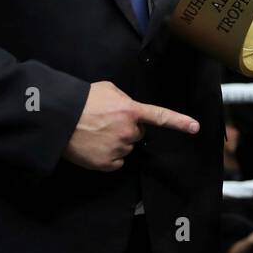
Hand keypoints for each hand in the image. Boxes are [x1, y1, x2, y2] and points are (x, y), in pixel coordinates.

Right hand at [64, 81, 198, 171]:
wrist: (57, 118)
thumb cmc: (81, 100)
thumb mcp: (108, 89)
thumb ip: (125, 98)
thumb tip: (129, 108)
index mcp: (131, 110)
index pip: (160, 116)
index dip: (179, 122)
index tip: (195, 128)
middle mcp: (129, 131)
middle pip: (138, 133)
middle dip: (127, 128)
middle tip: (105, 122)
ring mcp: (118, 148)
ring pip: (126, 147)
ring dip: (116, 141)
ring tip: (95, 132)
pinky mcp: (107, 163)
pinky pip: (116, 161)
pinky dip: (108, 156)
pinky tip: (94, 145)